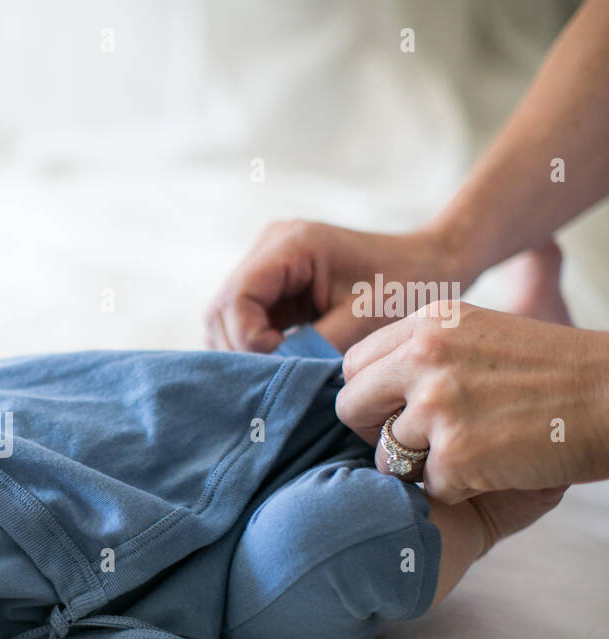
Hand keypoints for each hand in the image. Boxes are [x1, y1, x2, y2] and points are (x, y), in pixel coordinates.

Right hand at [204, 221, 472, 352]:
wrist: (431, 262)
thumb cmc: (407, 284)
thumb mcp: (364, 320)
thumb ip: (314, 346)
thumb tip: (277, 378)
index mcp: (291, 244)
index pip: (237, 297)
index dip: (246, 337)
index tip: (278, 361)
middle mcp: (269, 247)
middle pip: (222, 307)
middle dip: (239, 348)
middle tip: (273, 377)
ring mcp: (267, 263)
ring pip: (226, 316)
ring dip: (243, 349)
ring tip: (276, 371)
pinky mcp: (273, 282)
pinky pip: (244, 319)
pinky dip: (253, 344)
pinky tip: (278, 360)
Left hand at [337, 301, 608, 501]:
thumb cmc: (552, 372)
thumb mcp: (479, 334)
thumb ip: (421, 351)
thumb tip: (365, 382)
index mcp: (428, 325)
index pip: (354, 367)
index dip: (371, 396)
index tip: (397, 409)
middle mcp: (424, 357)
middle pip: (352, 409)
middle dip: (376, 432)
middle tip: (421, 441)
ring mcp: (439, 406)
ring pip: (386, 456)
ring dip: (422, 465)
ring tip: (472, 450)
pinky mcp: (457, 454)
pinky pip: (427, 486)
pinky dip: (458, 488)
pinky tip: (495, 466)